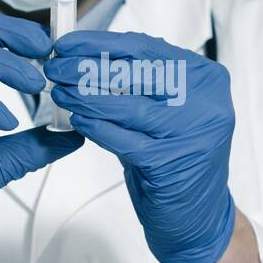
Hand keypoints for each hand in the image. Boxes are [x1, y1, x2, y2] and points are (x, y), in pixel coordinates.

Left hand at [45, 30, 236, 262]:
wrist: (198, 219)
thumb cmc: (175, 161)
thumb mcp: (165, 112)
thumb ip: (137, 83)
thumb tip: (86, 57)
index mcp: (205, 78)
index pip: (146, 48)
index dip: (101, 44)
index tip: (69, 44)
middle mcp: (206, 102)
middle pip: (136, 72)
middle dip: (88, 67)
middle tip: (56, 68)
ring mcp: (193, 133)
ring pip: (128, 105)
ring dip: (86, 97)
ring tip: (60, 93)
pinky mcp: (172, 163)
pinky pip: (123, 139)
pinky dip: (96, 128)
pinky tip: (77, 122)